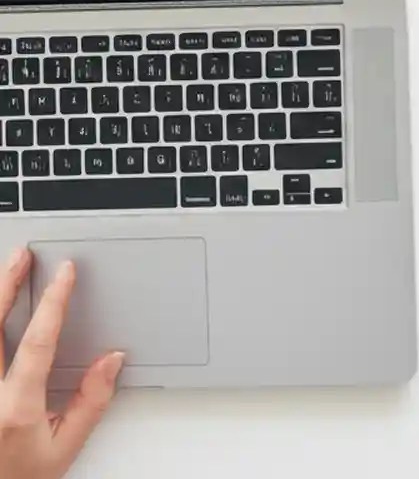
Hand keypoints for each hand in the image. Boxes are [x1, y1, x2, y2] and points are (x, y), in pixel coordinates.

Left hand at [0, 248, 123, 478]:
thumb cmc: (16, 477)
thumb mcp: (64, 448)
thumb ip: (91, 402)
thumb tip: (112, 361)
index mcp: (14, 407)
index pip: (37, 341)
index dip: (54, 302)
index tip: (64, 274)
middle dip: (7, 284)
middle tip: (22, 258)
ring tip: (4, 273)